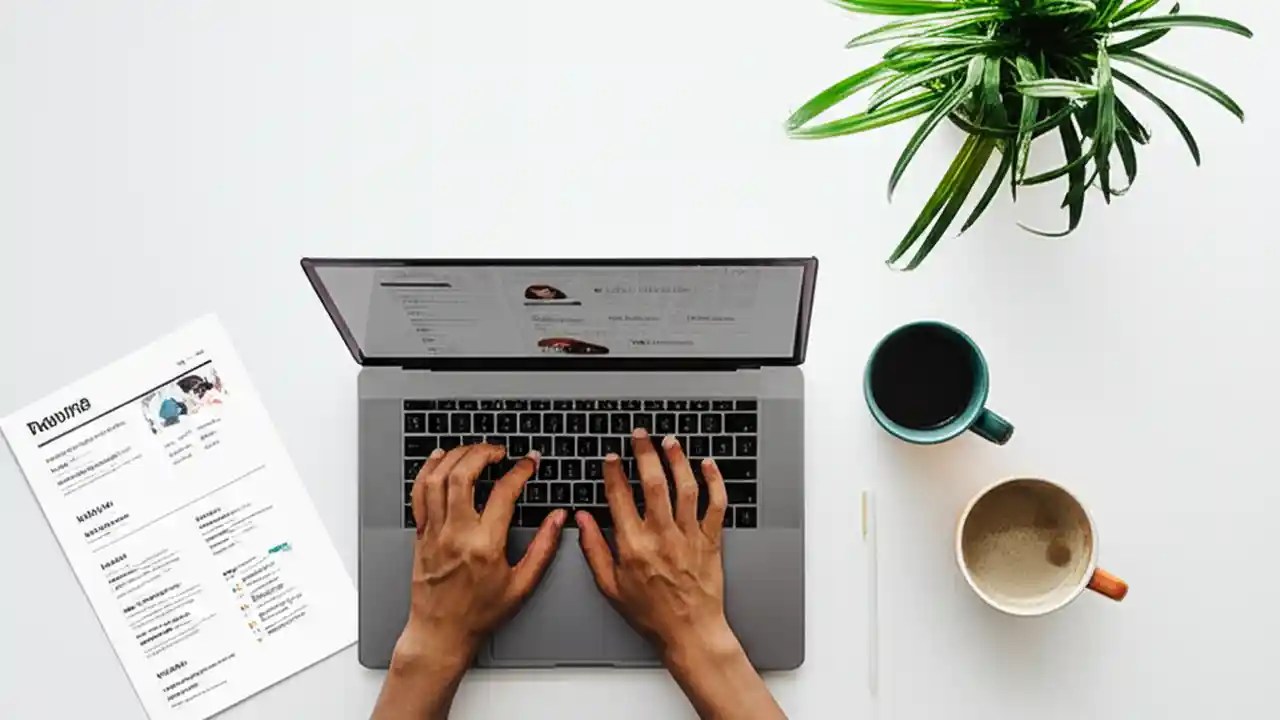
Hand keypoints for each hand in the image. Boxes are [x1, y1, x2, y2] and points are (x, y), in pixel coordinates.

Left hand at [399, 444, 565, 661]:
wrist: (441, 632)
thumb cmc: (479, 613)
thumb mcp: (522, 585)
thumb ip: (543, 548)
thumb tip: (557, 518)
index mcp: (485, 546)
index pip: (504, 493)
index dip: (520, 470)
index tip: (529, 462)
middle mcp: (456, 534)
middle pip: (464, 475)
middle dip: (483, 453)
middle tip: (499, 451)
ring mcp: (434, 532)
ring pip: (438, 478)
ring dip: (456, 456)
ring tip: (473, 449)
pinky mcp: (420, 534)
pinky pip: (418, 494)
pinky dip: (428, 470)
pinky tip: (439, 459)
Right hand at [576, 429, 731, 653]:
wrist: (689, 631)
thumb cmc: (650, 613)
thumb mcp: (610, 586)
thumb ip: (594, 548)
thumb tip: (581, 520)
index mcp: (633, 546)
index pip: (620, 497)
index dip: (613, 472)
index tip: (611, 457)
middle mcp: (662, 536)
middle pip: (654, 483)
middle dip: (645, 453)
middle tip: (640, 436)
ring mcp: (689, 536)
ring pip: (685, 487)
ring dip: (677, 459)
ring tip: (669, 441)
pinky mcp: (711, 540)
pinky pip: (716, 504)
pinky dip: (714, 481)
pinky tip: (707, 464)